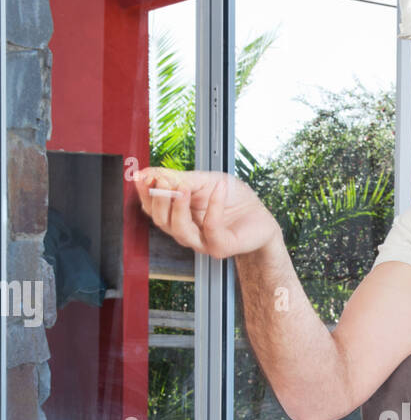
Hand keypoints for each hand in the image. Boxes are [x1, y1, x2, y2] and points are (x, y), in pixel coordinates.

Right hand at [132, 167, 279, 259]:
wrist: (259, 216)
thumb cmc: (232, 199)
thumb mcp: (203, 180)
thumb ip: (177, 177)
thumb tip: (148, 172)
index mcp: (178, 216)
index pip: (152, 208)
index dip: (145, 193)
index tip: (141, 176)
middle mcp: (186, 231)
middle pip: (161, 221)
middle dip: (159, 200)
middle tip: (162, 181)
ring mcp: (202, 242)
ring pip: (179, 230)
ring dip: (178, 207)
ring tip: (183, 186)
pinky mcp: (220, 247)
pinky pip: (210, 228)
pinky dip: (214, 205)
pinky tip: (219, 188)